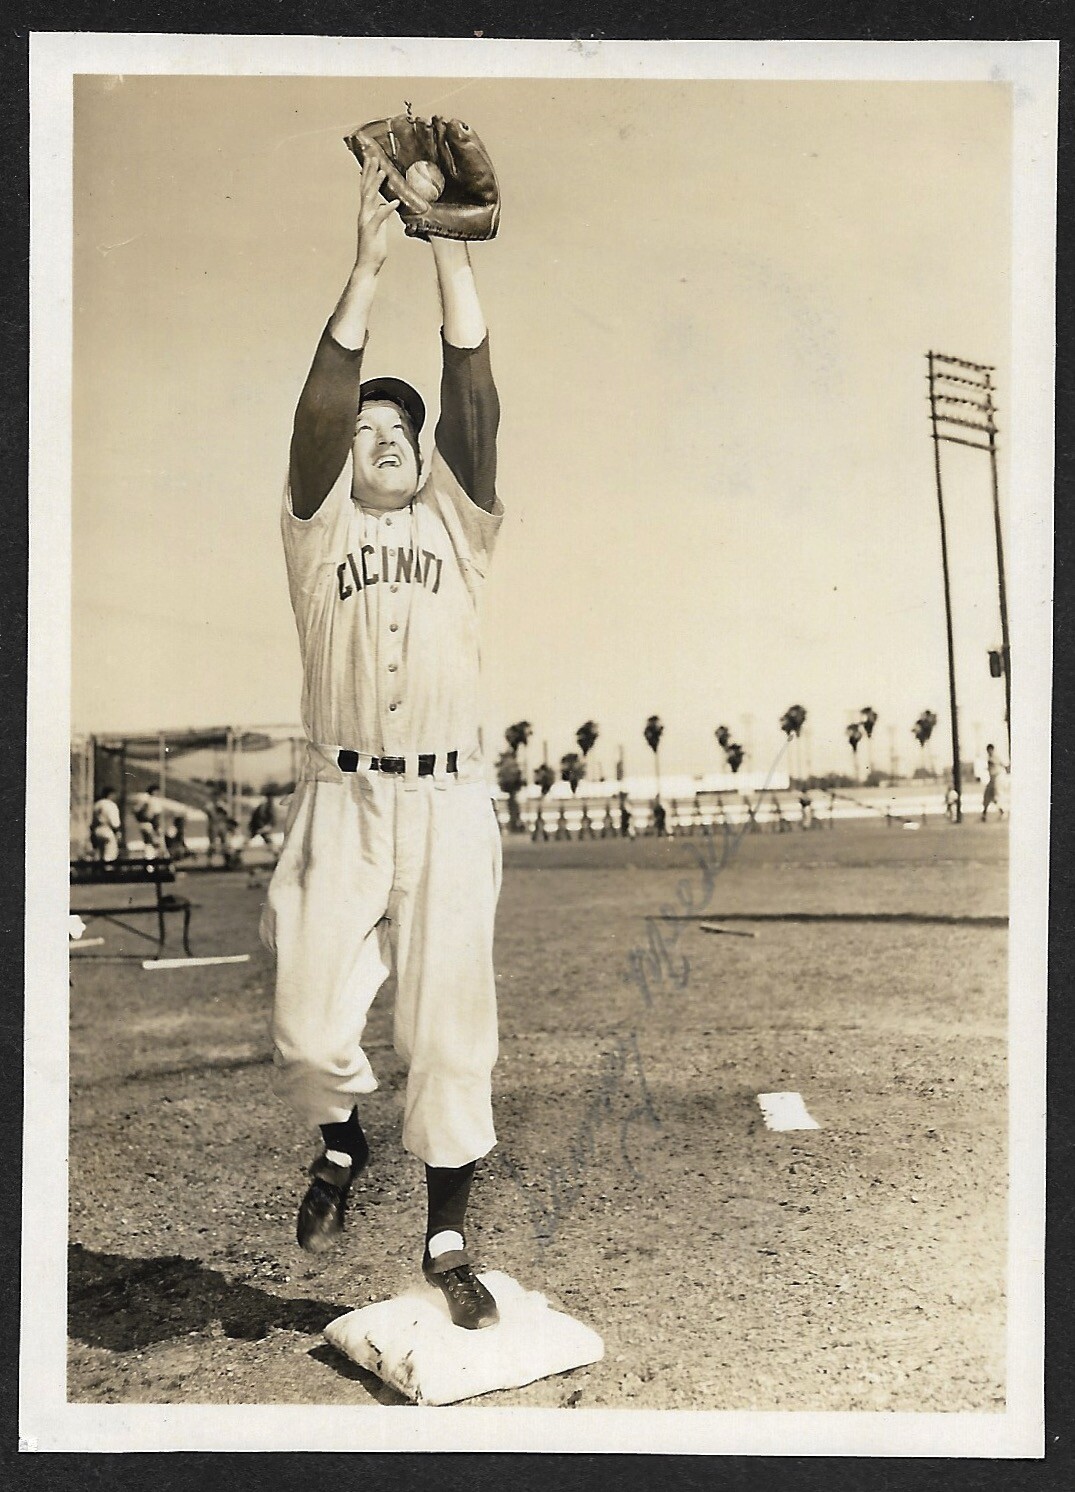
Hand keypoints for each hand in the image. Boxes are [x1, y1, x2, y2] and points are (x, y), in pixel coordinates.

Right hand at [355, 156, 399, 274]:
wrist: (368, 265)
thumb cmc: (374, 247)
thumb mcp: (380, 227)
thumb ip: (381, 214)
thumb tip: (384, 203)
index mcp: (366, 211)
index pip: (366, 187)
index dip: (369, 172)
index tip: (373, 158)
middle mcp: (364, 213)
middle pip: (365, 187)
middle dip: (369, 171)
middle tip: (373, 155)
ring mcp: (366, 222)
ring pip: (370, 199)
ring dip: (376, 184)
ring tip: (383, 171)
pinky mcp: (371, 231)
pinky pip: (380, 218)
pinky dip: (386, 209)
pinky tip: (394, 202)